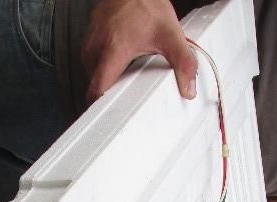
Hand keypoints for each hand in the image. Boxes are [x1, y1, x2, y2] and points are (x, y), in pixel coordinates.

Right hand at [82, 0, 198, 103]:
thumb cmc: (146, 4)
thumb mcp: (171, 34)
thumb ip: (183, 62)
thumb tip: (187, 88)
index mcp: (114, 50)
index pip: (97, 89)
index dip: (100, 106)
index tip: (108, 117)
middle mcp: (97, 47)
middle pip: (95, 84)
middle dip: (109, 93)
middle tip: (124, 97)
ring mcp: (90, 41)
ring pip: (92, 73)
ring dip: (106, 77)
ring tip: (123, 75)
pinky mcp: (88, 37)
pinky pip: (91, 60)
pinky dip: (103, 64)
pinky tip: (118, 60)